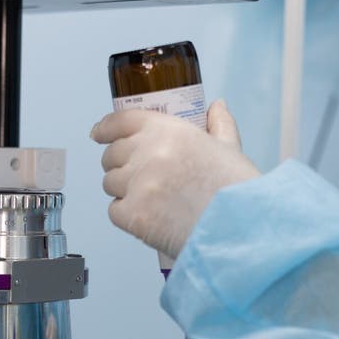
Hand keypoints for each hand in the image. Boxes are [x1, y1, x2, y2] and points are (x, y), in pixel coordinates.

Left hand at [90, 100, 259, 259]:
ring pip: (110, 184)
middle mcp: (148, 154)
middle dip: (119, 165)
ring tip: (150, 200)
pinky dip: (126, 215)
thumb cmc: (237, 193)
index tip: (98, 133)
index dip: (105, 128)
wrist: (240, 232)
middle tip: (137, 176)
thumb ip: (218, 125)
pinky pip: (114, 211)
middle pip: (111, 155)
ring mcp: (138, 185)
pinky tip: (149, 217)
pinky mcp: (133, 215)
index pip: (121, 121)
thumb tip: (216, 107)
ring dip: (122, 190)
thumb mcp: (230, 149)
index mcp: (169, 131)